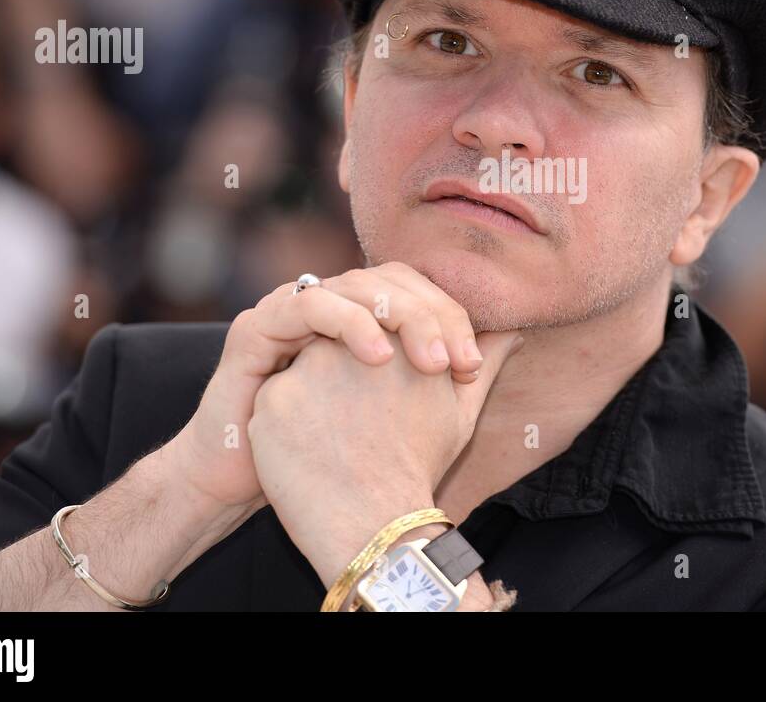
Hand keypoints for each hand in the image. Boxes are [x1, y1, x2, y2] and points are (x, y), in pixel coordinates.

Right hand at [165, 262, 491, 514]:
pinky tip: (377, 359)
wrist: (251, 486)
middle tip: (456, 364)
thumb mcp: (405, 412)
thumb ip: (456, 373)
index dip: (449, 317)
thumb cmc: (328, 455)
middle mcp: (326, 303)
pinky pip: (306, 303)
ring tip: (427, 364)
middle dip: (431, 316)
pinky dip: (348, 323)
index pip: (414, 289)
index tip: (472, 368)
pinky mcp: (256, 326)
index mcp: (360, 315)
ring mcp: (289, 309)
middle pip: (388, 279)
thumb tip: (514, 334)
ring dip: (396, 317)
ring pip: (352, 284)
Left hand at [246, 327, 523, 589]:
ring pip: (303, 365)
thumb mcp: (459, 414)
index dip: (378, 356)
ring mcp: (307, 370)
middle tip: (357, 417)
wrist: (376, 528)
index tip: (385, 394)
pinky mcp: (272, 400)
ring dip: (315, 391)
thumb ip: (484, 364)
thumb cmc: (420, 470)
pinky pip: (275, 397)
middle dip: (345, 370)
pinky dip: (290, 419)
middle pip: (338, 338)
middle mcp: (354, 342)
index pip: (379, 319)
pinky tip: (307, 450)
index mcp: (400, 338)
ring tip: (334, 436)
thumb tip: (511, 334)